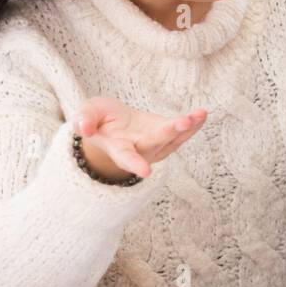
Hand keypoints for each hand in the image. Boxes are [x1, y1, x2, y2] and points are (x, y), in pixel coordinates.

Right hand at [74, 96, 207, 180]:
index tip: (146, 172)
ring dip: (187, 128)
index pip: (126, 158)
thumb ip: (85, 120)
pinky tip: (202, 114)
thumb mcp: (87, 115)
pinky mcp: (168, 135)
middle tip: (183, 122)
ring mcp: (157, 144)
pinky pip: (183, 132)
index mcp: (119, 149)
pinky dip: (194, 123)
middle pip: (156, 143)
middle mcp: (140, 150)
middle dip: (169, 132)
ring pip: (174, 139)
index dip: (135, 165)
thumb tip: (83, 127)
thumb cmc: (98, 121)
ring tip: (199, 114)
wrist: (113, 124)